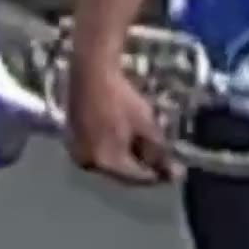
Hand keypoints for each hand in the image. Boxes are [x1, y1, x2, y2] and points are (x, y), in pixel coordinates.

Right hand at [65, 55, 174, 184]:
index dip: (157, 175)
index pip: (137, 178)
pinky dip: (112, 147)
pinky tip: (123, 134)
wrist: (91, 70)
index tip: (175, 171)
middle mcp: (89, 163)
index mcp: (106, 163)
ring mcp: (78, 150)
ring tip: (143, 143)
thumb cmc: (120, 97)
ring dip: (127, 156)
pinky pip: (98, 151)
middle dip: (141, 164)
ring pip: (110, 161)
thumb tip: (175, 175)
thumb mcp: (146, 125)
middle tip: (160, 157)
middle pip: (122, 172)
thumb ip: (159, 154)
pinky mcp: (73, 138)